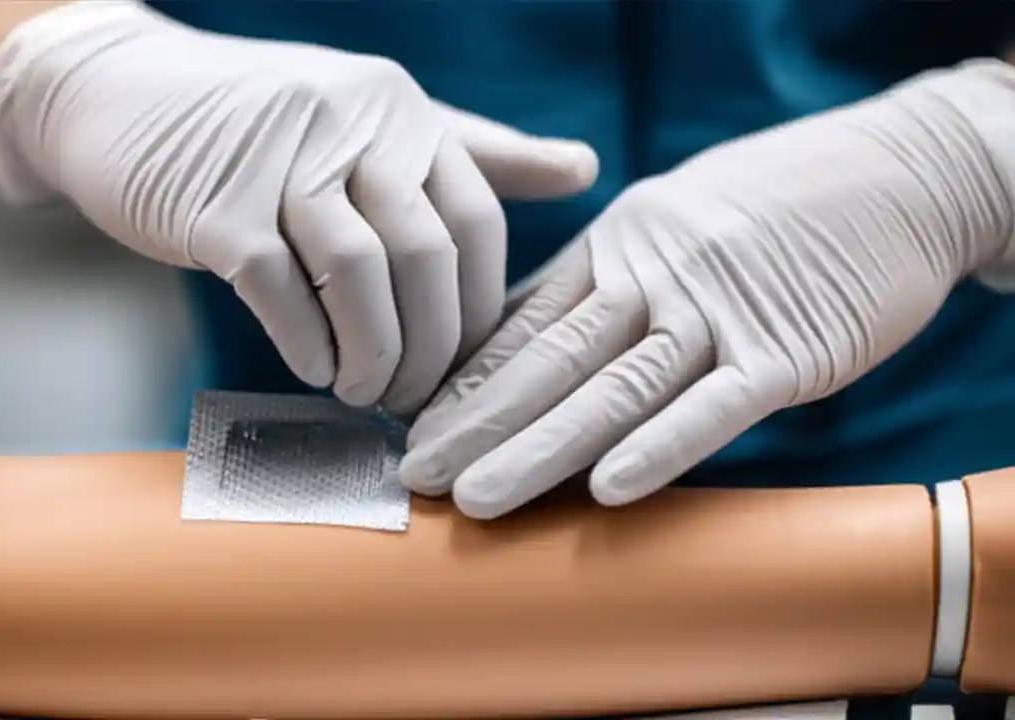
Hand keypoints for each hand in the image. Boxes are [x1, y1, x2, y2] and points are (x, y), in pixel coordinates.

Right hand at [0, 1, 596, 413]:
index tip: (465, 364)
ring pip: (360, 275)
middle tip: (416, 399)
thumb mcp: (370, 119)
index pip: (476, 221)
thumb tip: (586, 168)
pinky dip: (308, 345)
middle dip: (432, 347)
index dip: (481, 308)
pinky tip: (314, 369)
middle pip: (426, 255)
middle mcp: (351, 124)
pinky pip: (281, 291)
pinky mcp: (215, 206)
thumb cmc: (256, 124)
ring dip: (374, 355)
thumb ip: (473, 151)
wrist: (114, 95)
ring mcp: (280, 161)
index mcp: (400, 111)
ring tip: (367, 393)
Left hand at [400, 60, 1014, 517]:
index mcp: (615, 247)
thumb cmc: (768, 205)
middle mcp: (652, 276)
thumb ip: (595, 282)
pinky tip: (608, 488)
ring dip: (539, 449)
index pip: (524, 325)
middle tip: (416, 476)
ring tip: (478, 499)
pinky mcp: (786, 348)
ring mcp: (717, 310)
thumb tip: (514, 340)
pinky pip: (714, 403)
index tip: (411, 430)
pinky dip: (661, 445)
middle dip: (475, 424)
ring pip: (613, 388)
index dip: (465, 383)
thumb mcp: (664, 221)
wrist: (895, 173)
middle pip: (549, 361)